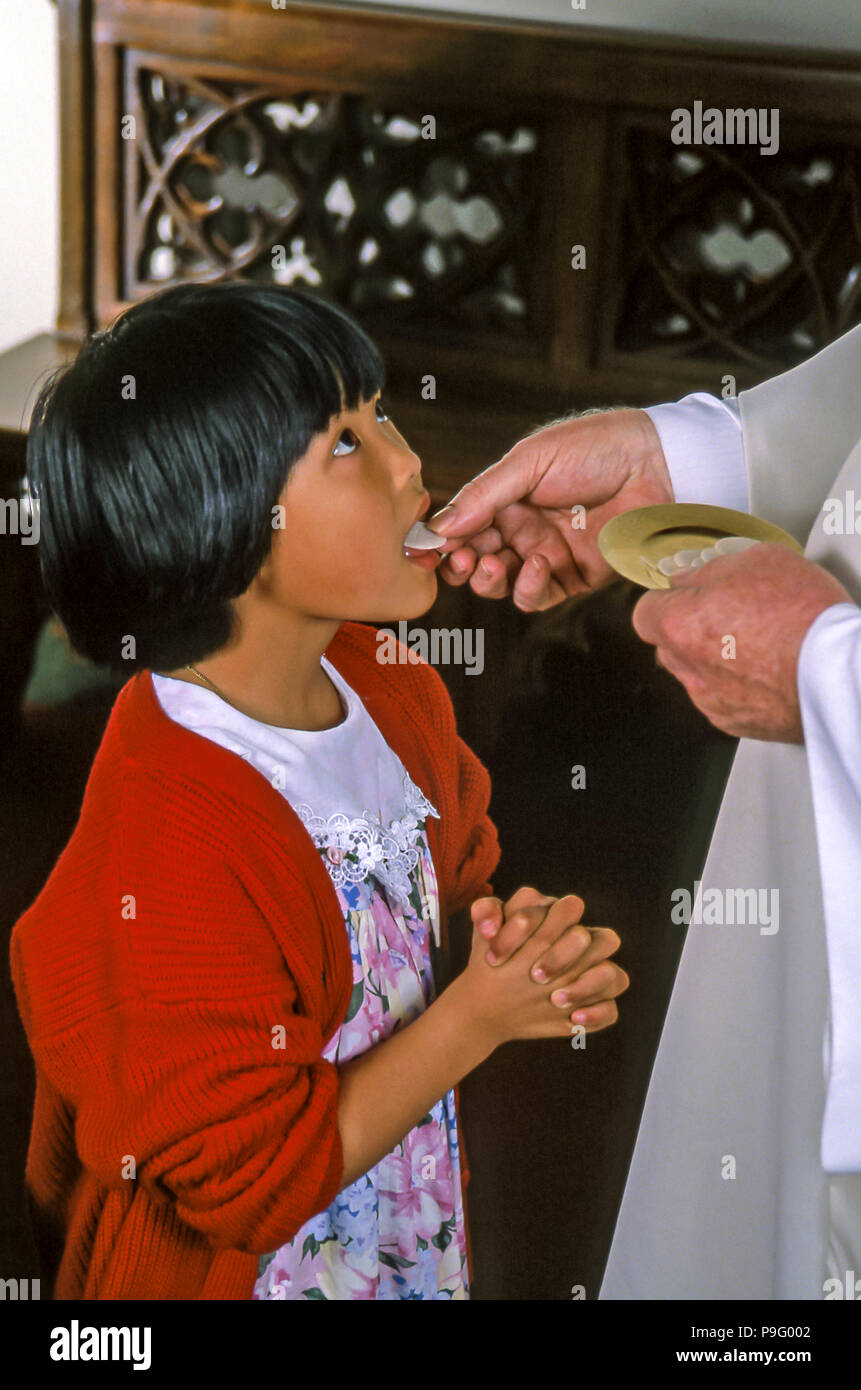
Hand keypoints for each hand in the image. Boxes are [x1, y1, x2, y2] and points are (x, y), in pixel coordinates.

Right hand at [425, 408, 672, 610]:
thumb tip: (440, 526)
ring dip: (488, 580)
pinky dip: (528, 588)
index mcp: (507, 497)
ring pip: (502, 584)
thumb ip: (484, 494)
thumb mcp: (531, 460)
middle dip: (460, 564)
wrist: (658, 463)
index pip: (463, 525)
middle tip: (458, 560)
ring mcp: (548, 554)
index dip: (442, 539)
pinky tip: (535, 565)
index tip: (424, 547)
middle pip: (476, 559)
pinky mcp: (575, 577)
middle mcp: (524, 528)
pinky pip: (539, 596)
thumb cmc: (598, 447)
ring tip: (491, 564)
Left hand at [458, 885, 628, 1045]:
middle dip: (567, 956)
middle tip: (534, 975)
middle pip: (604, 939)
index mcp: (561, 920)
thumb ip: (485, 911)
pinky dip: (595, 1014)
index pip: (570, 908)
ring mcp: (591, 978)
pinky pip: (611, 1010)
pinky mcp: (593, 1008)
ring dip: (587, 986)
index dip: (535, 925)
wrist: (485, 1002)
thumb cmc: (492, 960)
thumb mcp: (483, 933)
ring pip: (615, 975)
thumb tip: (492, 926)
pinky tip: (571, 1019)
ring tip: (554, 1000)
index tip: (497, 955)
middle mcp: (583, 947)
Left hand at [632, 542, 852, 740]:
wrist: (839, 669)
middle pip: (668, 646)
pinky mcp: (734, 723)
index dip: (667, 602)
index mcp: (679, 624)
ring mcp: (709, 699)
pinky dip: (737, 687)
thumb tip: (690, 578)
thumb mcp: (756, 560)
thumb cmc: (803, 615)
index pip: (645, 613)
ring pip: (695, 675)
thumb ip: (709, 571)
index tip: (687, 597)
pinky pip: (722, 700)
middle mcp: (687, 667)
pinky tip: (767, 671)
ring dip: (714, 661)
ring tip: (757, 645)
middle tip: (729, 616)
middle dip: (689, 631)